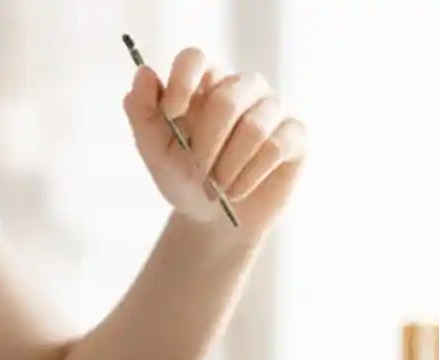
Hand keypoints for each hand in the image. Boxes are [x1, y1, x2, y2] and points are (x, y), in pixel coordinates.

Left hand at [123, 47, 306, 237]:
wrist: (215, 221)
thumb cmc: (185, 180)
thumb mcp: (155, 151)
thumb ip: (143, 112)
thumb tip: (145, 73)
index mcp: (205, 83)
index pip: (196, 58)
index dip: (183, 81)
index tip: (171, 114)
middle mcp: (242, 88)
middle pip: (228, 97)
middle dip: (208, 141)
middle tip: (198, 172)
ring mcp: (273, 109)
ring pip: (254, 126)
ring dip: (229, 164)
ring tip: (219, 187)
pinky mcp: (295, 136)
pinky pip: (276, 147)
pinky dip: (251, 175)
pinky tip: (237, 191)